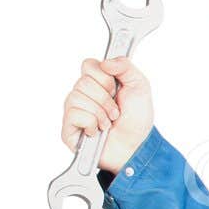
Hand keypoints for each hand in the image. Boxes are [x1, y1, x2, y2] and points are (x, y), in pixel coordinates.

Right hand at [60, 55, 152, 174]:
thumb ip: (126, 66)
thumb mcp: (140, 86)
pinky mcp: (68, 127)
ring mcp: (74, 110)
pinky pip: (74, 115)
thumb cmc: (137, 119)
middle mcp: (82, 93)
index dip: (104, 78)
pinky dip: (91, 124)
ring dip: (100, 113)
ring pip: (77, 97)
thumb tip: (106, 62)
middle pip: (83, 82)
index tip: (116, 90)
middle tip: (116, 112)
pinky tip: (97, 131)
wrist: (136, 146)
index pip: (88, 65)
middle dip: (105, 99)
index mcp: (97, 81)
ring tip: (108, 123)